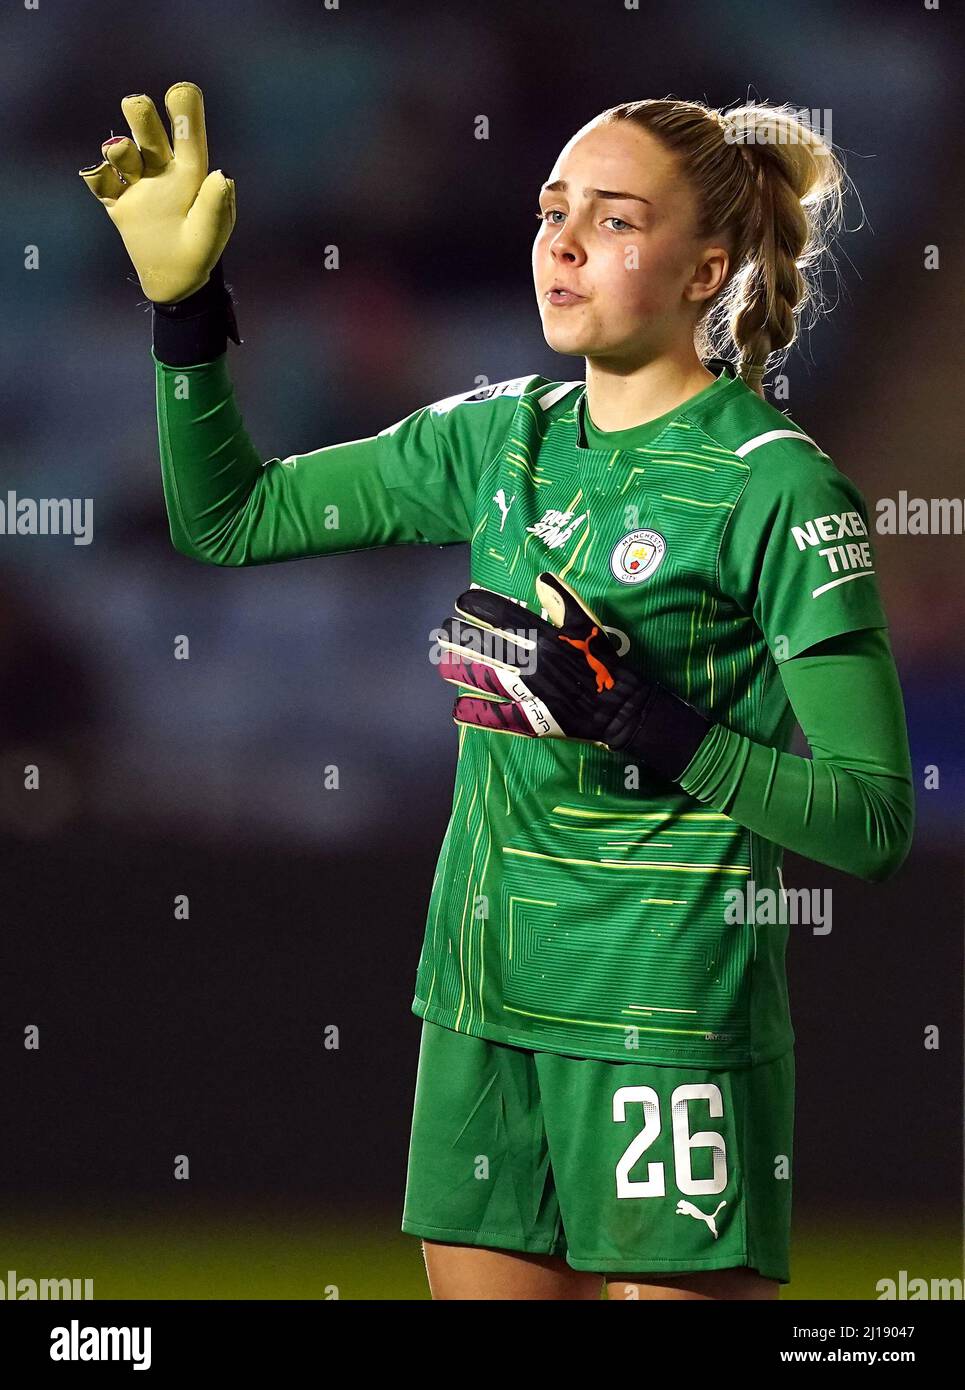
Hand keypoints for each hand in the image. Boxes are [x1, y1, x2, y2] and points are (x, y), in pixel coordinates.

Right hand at [79, 81, 234, 303]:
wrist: (175, 280)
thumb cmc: (200, 252)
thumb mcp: (212, 233)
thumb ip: (218, 205)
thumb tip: (222, 174)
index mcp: (189, 173)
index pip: (188, 135)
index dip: (185, 111)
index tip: (180, 92)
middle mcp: (161, 171)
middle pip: (147, 131)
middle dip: (141, 115)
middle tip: (136, 106)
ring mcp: (137, 185)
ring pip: (121, 150)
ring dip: (118, 148)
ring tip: (120, 156)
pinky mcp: (117, 203)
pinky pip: (99, 180)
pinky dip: (96, 174)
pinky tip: (101, 177)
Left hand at [433, 570, 710, 779]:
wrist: (620, 705)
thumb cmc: (603, 662)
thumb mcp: (586, 626)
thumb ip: (562, 602)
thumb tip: (541, 580)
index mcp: (543, 637)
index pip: (502, 616)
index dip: (477, 607)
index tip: (460, 602)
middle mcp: (531, 662)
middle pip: (485, 646)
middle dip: (459, 637)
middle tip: (443, 632)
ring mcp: (528, 691)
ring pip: (484, 678)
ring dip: (460, 671)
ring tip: (444, 665)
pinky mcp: (531, 718)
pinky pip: (497, 717)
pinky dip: (476, 713)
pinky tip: (457, 709)